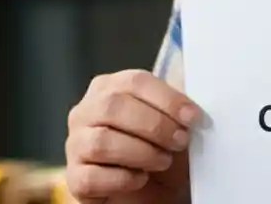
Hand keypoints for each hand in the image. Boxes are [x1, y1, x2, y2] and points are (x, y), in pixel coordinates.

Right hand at [65, 69, 201, 203]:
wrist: (149, 190)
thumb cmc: (159, 147)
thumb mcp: (173, 121)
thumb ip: (177, 102)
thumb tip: (196, 90)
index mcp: (109, 87)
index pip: (135, 81)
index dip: (167, 98)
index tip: (193, 116)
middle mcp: (86, 112)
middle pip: (113, 107)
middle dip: (155, 125)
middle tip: (180, 141)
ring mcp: (75, 144)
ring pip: (101, 142)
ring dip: (141, 153)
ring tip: (163, 161)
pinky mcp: (74, 178)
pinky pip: (93, 177)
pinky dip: (124, 179)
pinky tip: (140, 178)